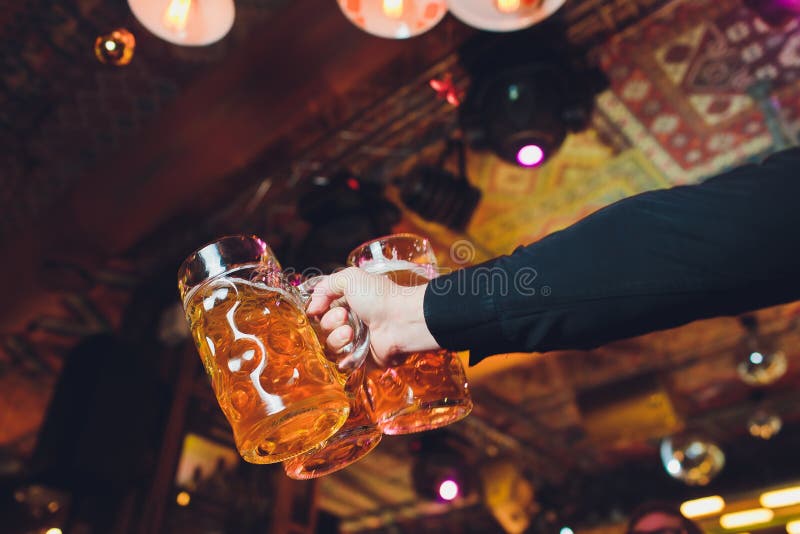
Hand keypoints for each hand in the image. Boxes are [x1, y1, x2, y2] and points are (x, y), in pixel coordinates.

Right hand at [306, 267, 439, 366]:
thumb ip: (326, 286)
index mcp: (347, 302)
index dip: (317, 310)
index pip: (320, 310)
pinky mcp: (361, 359)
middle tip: (345, 317)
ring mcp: (355, 341)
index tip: (319, 308)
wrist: (401, 321)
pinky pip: (341, 363)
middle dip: (330, 322)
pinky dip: (343, 358)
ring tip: (351, 333)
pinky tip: (350, 349)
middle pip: (322, 328)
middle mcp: (350, 321)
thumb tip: (311, 307)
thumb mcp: (350, 278)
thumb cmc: (378, 297)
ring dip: (337, 338)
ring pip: (330, 346)